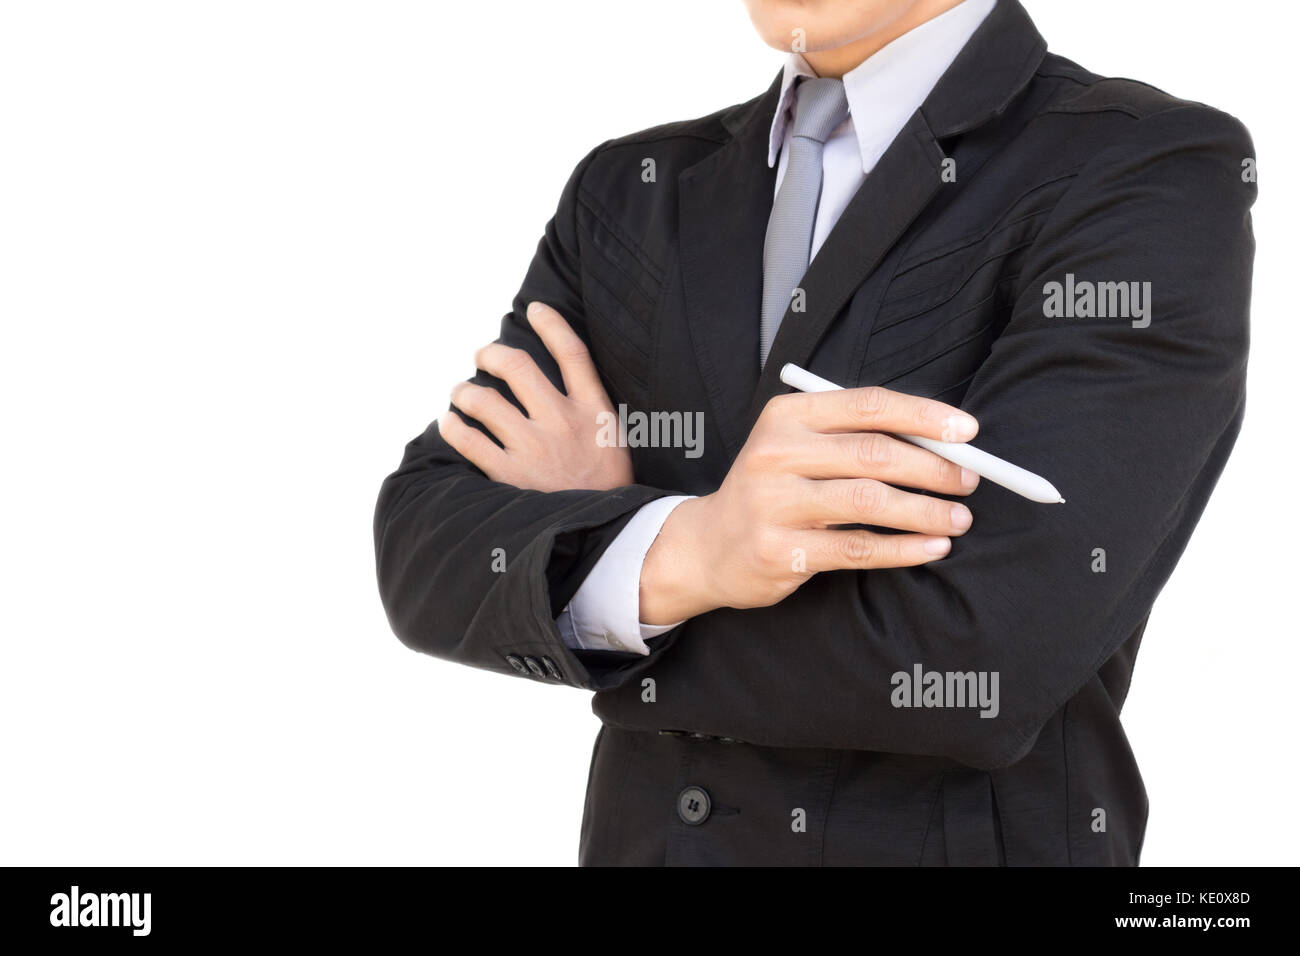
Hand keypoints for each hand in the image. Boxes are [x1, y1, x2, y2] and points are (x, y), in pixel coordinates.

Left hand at [439, 302, 633, 491]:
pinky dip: (453, 427)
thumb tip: (568, 383)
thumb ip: (593, 410)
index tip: (535, 308)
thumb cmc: (609, 487)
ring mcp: (534, 447)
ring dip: (463, 392)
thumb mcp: (616, 440)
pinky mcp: (510, 475)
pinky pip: (468, 441)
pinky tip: (449, 423)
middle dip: (491, 354)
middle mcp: (562, 422)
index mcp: (594, 410)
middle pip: (518, 366)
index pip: (572, 353)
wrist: (607, 533)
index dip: (552, 324)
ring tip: (459, 393)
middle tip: (482, 356)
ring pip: (484, 401)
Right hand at [639, 386, 980, 623]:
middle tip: (970, 481)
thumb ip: (855, 437)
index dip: (924, 417)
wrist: (707, 545)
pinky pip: (857, 549)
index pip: (868, 405)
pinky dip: (903, 549)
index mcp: (786, 416)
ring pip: (870, 502)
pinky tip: (932, 548)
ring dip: (926, 510)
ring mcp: (774, 504)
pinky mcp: (780, 551)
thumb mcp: (797, 447)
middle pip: (874, 454)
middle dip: (934, 468)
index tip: (967, 432)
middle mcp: (775, 454)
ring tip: (959, 518)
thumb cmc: (772, 490)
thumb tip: (943, 442)